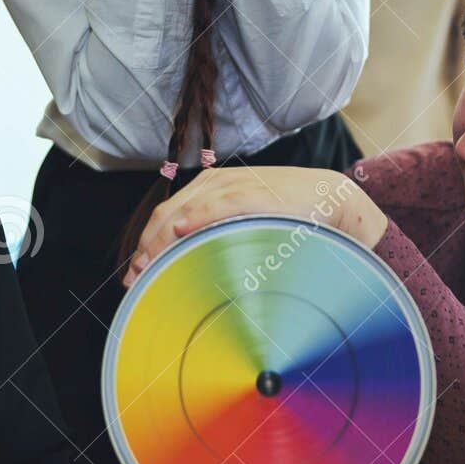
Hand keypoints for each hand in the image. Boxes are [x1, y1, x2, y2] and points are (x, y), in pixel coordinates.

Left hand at [124, 166, 387, 285]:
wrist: (330, 199)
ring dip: (162, 243)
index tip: (135, 274)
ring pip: (183, 213)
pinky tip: (181, 232)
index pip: (165, 216)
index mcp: (209, 188)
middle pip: (166, 216)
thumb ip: (217, 233)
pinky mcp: (253, 193)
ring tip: (149, 269)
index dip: (146, 245)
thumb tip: (189, 267)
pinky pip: (216, 206)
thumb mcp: (245, 221)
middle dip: (147, 249)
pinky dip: (196, 218)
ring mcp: (233, 186)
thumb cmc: (288, 215)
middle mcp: (215, 184)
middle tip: (137, 279)